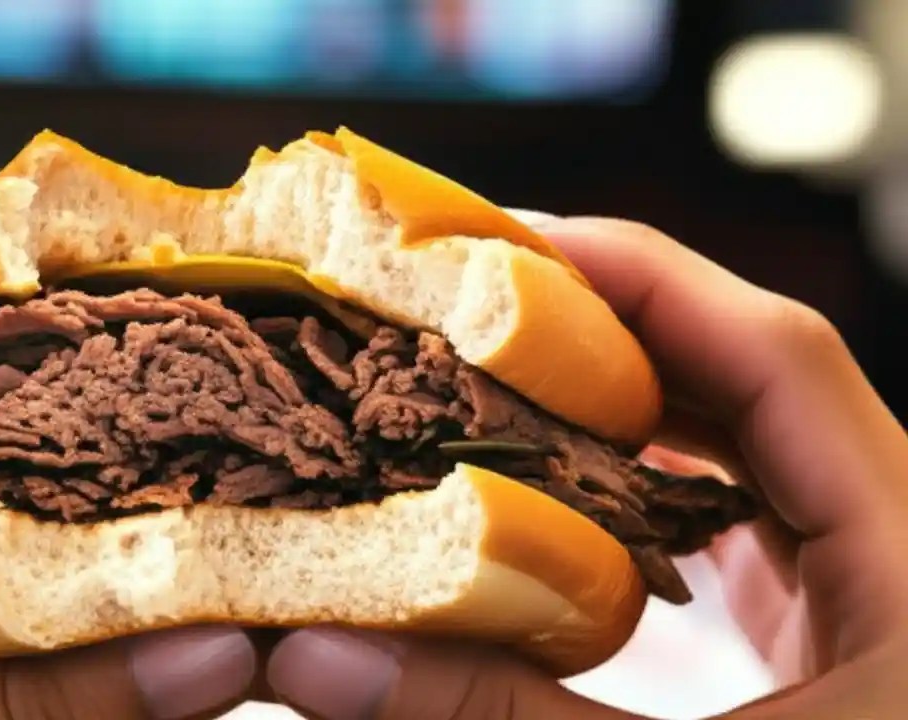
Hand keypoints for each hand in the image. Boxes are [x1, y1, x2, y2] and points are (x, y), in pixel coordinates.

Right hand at [262, 216, 907, 718]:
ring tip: (489, 369)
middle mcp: (902, 532)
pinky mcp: (835, 612)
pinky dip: (639, 475)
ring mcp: (871, 569)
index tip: (499, 246)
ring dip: (617, 394)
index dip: (636, 277)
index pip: (777, 354)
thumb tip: (319, 657)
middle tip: (460, 299)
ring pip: (740, 434)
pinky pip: (734, 502)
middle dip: (604, 322)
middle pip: (749, 372)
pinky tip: (555, 487)